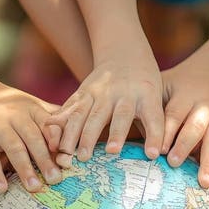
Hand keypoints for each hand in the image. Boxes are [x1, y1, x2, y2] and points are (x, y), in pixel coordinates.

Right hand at [0, 87, 62, 191]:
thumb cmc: (16, 110)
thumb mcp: (35, 109)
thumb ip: (55, 122)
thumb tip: (80, 139)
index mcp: (33, 110)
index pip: (48, 125)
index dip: (57, 140)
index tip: (67, 157)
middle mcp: (16, 116)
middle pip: (33, 138)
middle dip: (44, 159)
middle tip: (55, 179)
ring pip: (13, 148)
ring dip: (24, 168)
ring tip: (34, 186)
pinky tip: (2, 187)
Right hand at [54, 49, 163, 165]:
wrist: (123, 53)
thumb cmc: (144, 86)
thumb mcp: (156, 99)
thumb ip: (156, 125)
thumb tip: (160, 156)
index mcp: (146, 95)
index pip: (152, 117)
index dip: (153, 135)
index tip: (153, 154)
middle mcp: (122, 93)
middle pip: (118, 116)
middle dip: (113, 135)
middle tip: (108, 153)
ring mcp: (100, 91)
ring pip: (88, 113)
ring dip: (78, 134)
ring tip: (70, 153)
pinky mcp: (83, 92)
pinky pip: (70, 108)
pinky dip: (59, 121)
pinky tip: (49, 135)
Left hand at [161, 48, 208, 202]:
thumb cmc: (180, 90)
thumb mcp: (164, 89)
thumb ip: (149, 108)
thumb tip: (120, 126)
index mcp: (188, 98)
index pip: (177, 116)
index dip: (170, 134)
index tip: (162, 154)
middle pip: (204, 134)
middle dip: (201, 157)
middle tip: (196, 180)